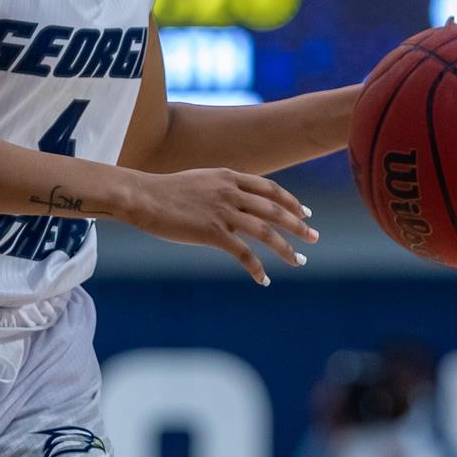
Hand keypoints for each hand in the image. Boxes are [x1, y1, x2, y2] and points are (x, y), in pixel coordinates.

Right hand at [121, 168, 316, 285]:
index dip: (291, 201)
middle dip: (298, 225)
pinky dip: (257, 268)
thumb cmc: (165, 191)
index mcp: (229, 177)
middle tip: (314, 237)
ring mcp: (222, 212)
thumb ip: (222, 187)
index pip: (270, 189)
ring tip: (300, 261)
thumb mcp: (200, 180)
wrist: (142, 197)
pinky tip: (264, 279)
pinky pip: (243, 253)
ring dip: (286, 248)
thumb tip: (237, 200)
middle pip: (274, 210)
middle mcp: (231, 192)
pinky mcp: (212, 233)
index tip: (305, 213)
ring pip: (265, 232)